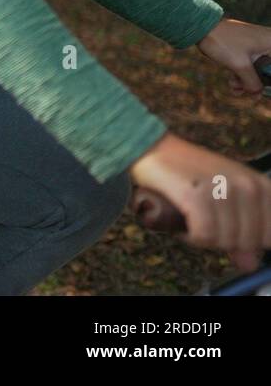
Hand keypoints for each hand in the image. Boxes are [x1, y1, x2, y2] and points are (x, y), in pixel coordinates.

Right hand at [130, 133, 270, 271]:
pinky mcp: (197, 196)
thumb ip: (243, 231)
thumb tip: (249, 265)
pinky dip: (191, 238)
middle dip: (224, 242)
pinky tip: (183, 228)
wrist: (155, 149)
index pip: (270, 235)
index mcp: (261, 186)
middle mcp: (247, 186)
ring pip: (225, 241)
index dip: (250, 243)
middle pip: (248, 242)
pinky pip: (203, 236)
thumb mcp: (226, 199)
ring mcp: (223, 190)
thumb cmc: (192, 174)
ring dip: (204, 240)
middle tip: (205, 225)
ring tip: (192, 222)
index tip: (229, 233)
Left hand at [196, 17, 270, 98]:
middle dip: (256, 83)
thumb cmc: (223, 43)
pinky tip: (233, 85)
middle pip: (268, 69)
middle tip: (248, 94)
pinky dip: (241, 74)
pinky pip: (248, 64)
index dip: (269, 81)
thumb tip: (257, 95)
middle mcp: (268, 43)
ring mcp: (256, 45)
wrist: (201, 27)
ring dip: (246, 81)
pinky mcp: (245, 48)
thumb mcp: (240, 66)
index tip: (263, 90)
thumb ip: (253, 82)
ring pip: (257, 68)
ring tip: (235, 89)